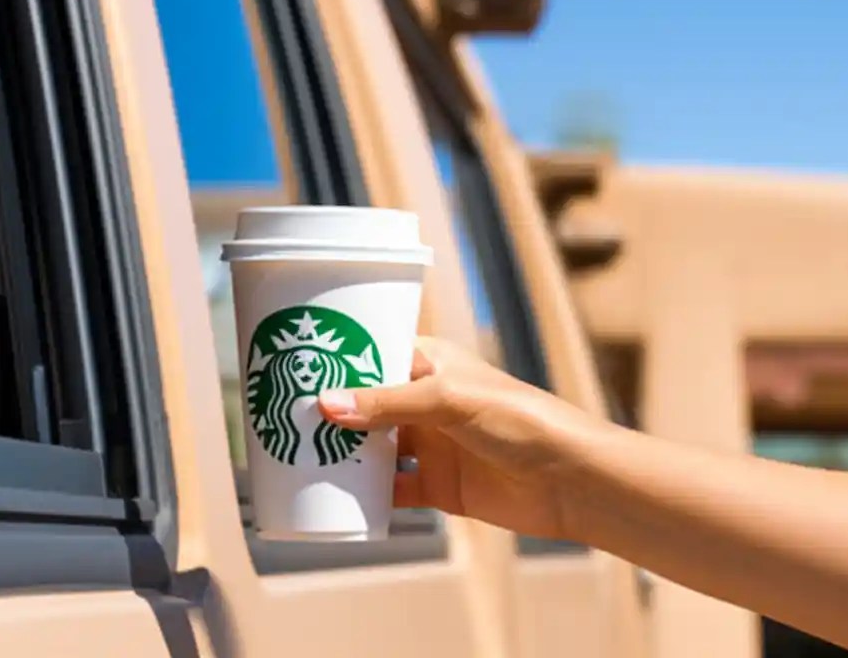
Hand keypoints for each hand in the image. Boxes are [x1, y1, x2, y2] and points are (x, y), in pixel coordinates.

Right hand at [317, 337, 606, 538]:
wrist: (569, 479)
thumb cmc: (521, 420)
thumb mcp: (450, 402)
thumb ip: (388, 404)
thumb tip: (325, 405)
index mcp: (434, 363)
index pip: (375, 348)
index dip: (337, 354)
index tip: (292, 359)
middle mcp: (429, 400)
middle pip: (366, 401)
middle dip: (328, 409)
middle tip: (278, 414)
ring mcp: (433, 443)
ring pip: (373, 447)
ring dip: (340, 452)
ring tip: (292, 456)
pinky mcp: (439, 486)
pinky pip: (390, 489)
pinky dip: (364, 495)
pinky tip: (332, 498)